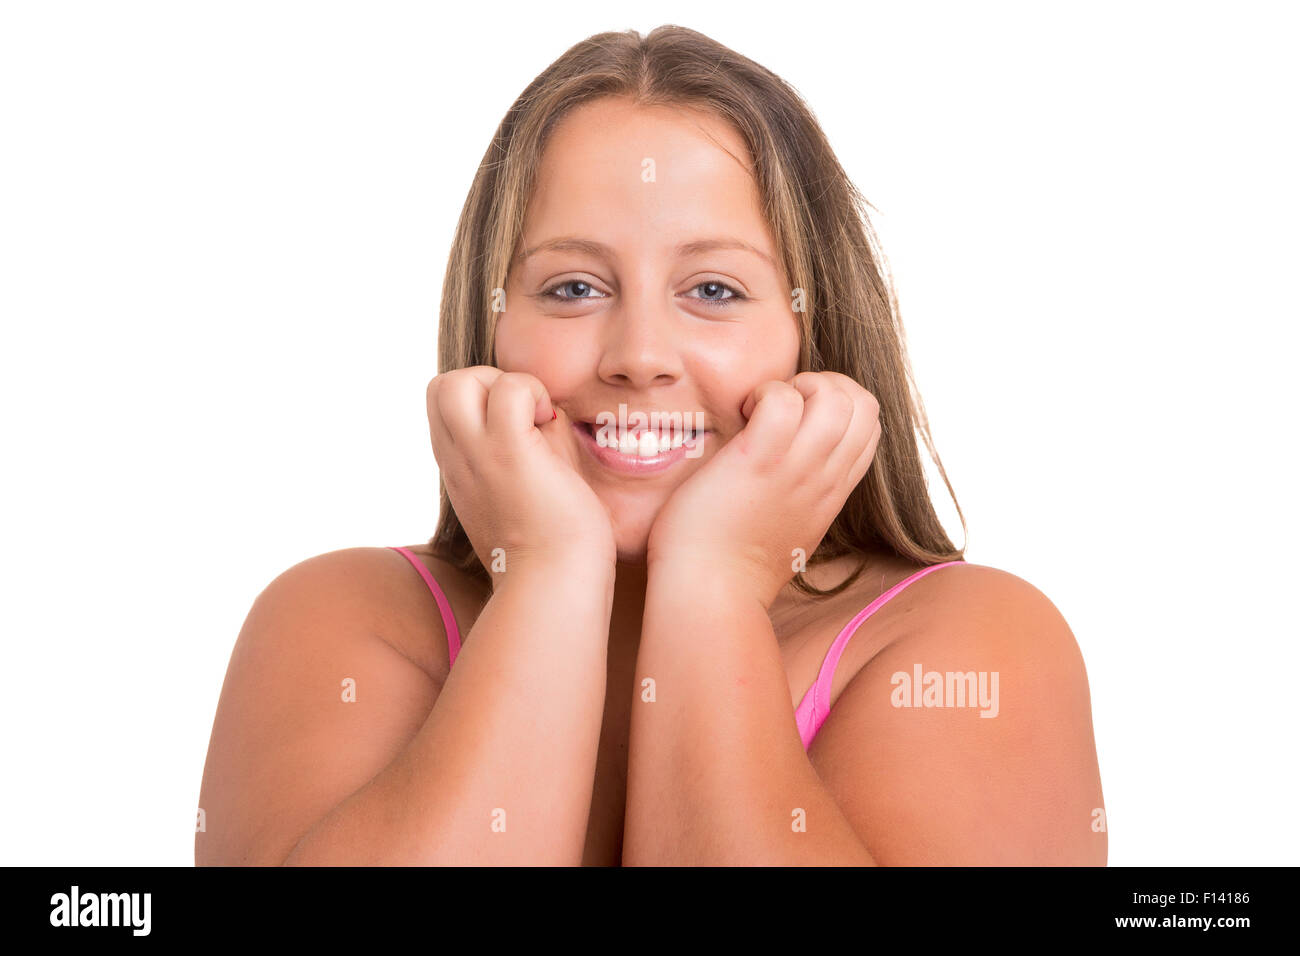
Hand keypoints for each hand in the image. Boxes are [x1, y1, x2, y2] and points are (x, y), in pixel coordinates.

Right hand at [427, 367, 615, 573]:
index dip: (482, 400)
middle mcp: (458, 460)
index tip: (520, 428)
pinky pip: (509, 389)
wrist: (555, 585)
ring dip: (505, 383)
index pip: (445, 407)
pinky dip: (532, 392)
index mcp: (459, 469)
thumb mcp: (526, 487)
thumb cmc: (554, 547)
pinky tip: (552, 426)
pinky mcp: (509, 452)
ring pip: (457, 379)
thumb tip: (547, 411)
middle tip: (526, 418)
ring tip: (537, 420)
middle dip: (486, 383)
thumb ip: (529, 445)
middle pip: (440, 386)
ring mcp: (478, 454)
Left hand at [646, 371, 880, 607]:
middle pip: (865, 403)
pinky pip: (782, 399)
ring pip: (836, 396)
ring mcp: (796, 469)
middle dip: (827, 384)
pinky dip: (763, 393)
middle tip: (781, 405)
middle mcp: (824, 478)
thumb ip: (798, 496)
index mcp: (832, 492)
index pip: (870, 427)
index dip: (840, 404)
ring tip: (762, 407)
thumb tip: (784, 472)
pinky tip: (740, 414)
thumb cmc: (732, 565)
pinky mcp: (759, 460)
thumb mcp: (788, 528)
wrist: (711, 594)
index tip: (797, 418)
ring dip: (798, 384)